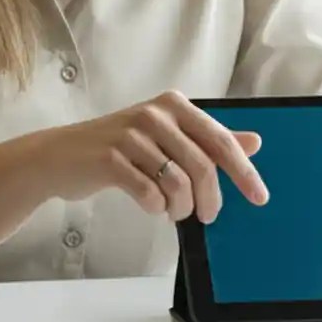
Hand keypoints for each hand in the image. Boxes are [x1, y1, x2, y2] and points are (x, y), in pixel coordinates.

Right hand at [30, 90, 267, 222]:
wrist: (61, 156)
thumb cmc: (120, 147)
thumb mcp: (168, 136)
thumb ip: (209, 140)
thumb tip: (254, 142)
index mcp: (175, 105)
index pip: (221, 141)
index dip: (244, 172)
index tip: (260, 198)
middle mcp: (155, 114)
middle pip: (203, 166)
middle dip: (211, 199)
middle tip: (207, 216)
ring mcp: (131, 134)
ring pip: (178, 183)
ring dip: (181, 208)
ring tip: (174, 212)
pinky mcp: (110, 158)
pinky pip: (149, 193)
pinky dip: (156, 207)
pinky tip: (151, 206)